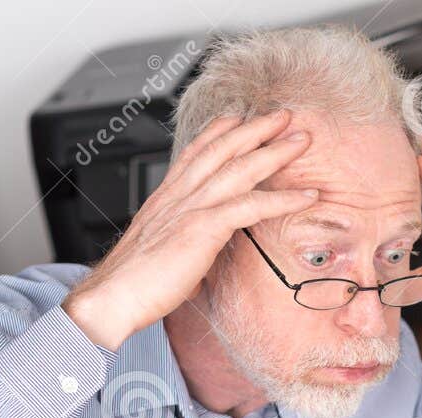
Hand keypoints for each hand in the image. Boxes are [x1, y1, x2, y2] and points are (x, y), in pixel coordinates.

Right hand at [62, 110, 319, 349]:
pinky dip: (284, 199)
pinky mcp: (203, 228)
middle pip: (222, 149)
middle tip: (284, 116)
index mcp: (167, 197)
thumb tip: (197, 262)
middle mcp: (178, 194)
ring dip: (275, 151)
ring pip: (240, 168)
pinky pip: (252, 205)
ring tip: (302, 140)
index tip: (238, 116)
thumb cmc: (135, 283)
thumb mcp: (163, 254)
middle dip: (255, 129)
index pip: (195, 152)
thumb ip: (185, 248)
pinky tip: (308, 195)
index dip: (219, 131)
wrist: (113, 296)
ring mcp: (190, 207)